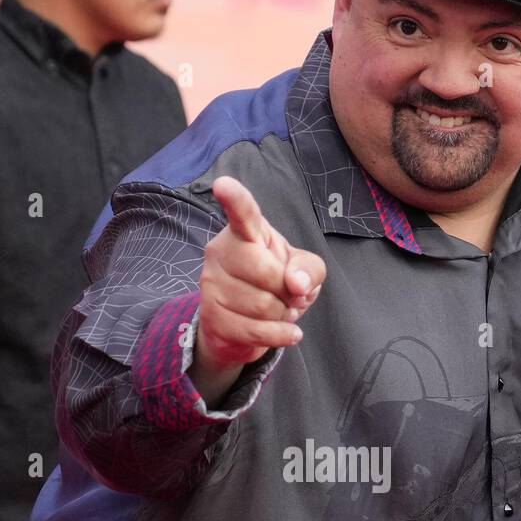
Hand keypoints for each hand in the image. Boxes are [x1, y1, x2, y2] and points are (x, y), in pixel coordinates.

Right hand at [190, 176, 325, 402]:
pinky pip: (255, 331)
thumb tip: (297, 285)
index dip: (234, 199)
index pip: (243, 213)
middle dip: (288, 291)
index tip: (222, 185)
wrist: (243, 325)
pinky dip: (280, 335)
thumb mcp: (302, 269)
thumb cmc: (274, 284)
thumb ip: (309, 268)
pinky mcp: (212, 315)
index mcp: (245, 232)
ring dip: (283, 315)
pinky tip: (289, 333)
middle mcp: (221, 251)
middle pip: (268, 274)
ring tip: (278, 310)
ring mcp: (211, 284)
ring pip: (263, 306)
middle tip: (286, 294)